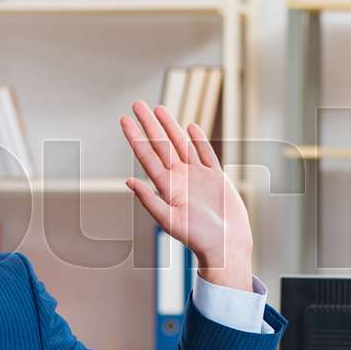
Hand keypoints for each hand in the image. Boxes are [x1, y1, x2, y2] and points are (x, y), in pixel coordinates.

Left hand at [120, 101, 253, 291]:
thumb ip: (150, 200)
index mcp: (167, 186)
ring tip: (160, 109)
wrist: (226, 246)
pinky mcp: (216, 178)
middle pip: (161, 144)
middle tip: (138, 104)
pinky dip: (199, 140)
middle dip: (149, 124)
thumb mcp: (169, 221)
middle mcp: (180, 178)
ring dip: (170, 126)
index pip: (146, 155)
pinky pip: (206, 153)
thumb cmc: (197, 238)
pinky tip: (191, 127)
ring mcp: (198, 176)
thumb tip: (129, 181)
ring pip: (181, 144)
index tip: (124, 119)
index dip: (135, 136)